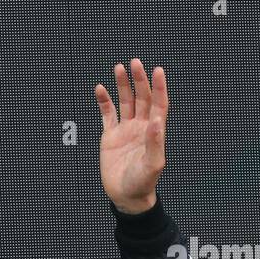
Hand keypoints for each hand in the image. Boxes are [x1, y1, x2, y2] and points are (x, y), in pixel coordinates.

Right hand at [95, 58, 168, 212]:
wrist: (126, 196)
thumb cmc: (143, 183)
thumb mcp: (153, 164)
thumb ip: (155, 142)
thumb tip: (156, 120)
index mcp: (153, 131)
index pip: (158, 104)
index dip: (159, 87)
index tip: (157, 70)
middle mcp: (140, 127)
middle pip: (141, 98)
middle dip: (139, 80)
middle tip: (135, 63)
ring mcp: (125, 130)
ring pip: (125, 102)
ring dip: (123, 85)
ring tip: (119, 68)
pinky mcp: (110, 136)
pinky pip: (107, 114)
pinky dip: (104, 101)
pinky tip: (100, 89)